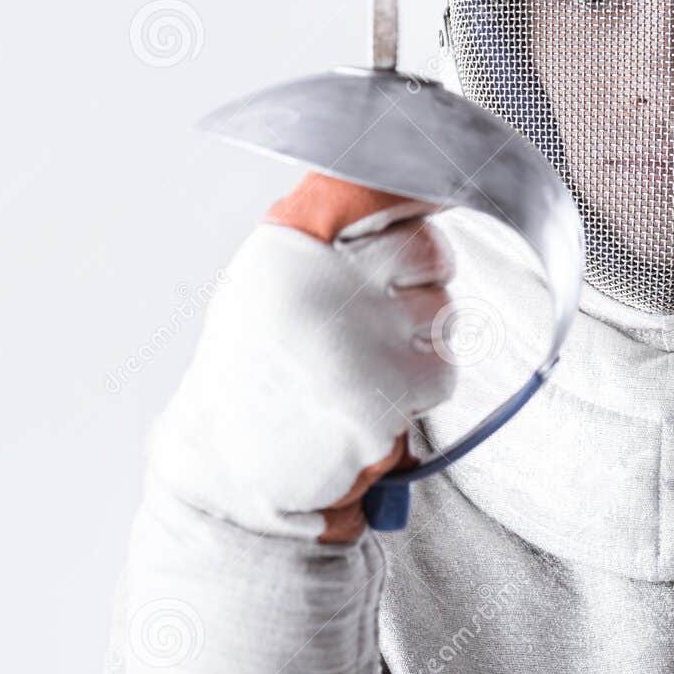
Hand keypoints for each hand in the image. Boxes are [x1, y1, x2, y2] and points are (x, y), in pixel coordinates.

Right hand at [145, 172, 455, 542]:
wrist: (229, 473)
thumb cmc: (254, 380)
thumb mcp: (265, 287)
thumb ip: (324, 244)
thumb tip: (397, 202)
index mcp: (292, 247)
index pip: (389, 200)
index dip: (413, 222)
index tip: (414, 237)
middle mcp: (328, 283)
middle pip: (430, 253)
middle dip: (423, 284)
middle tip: (383, 320)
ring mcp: (362, 336)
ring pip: (443, 314)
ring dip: (420, 342)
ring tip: (367, 367)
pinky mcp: (388, 391)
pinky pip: (442, 372)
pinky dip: (420, 391)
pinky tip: (376, 401)